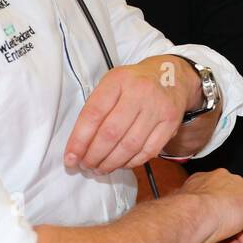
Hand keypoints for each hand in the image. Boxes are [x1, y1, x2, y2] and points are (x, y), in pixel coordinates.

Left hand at [65, 59, 189, 173]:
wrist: (171, 74)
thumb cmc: (133, 83)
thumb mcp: (112, 84)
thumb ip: (96, 109)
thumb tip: (79, 147)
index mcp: (118, 80)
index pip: (93, 114)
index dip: (79, 140)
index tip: (70, 158)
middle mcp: (140, 92)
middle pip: (111, 133)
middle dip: (94, 156)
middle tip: (85, 166)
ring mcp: (158, 107)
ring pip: (130, 146)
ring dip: (111, 163)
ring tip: (100, 168)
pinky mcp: (171, 122)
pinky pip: (149, 151)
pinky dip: (132, 162)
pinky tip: (121, 164)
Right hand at [179, 169, 242, 242]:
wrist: (192, 213)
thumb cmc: (182, 213)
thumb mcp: (183, 209)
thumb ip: (191, 209)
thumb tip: (188, 219)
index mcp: (204, 179)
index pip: (214, 196)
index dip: (212, 215)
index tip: (208, 229)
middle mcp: (223, 179)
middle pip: (231, 204)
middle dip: (225, 223)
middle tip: (216, 239)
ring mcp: (240, 187)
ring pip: (242, 216)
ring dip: (233, 234)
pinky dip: (241, 242)